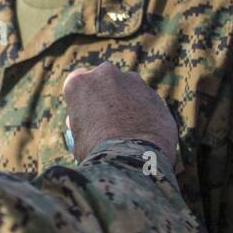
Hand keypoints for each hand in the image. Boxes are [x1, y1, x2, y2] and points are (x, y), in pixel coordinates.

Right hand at [62, 62, 178, 164]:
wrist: (129, 159)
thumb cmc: (95, 152)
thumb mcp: (78, 138)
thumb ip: (82, 123)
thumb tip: (89, 124)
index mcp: (80, 83)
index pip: (77, 81)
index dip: (82, 99)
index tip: (85, 112)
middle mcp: (106, 74)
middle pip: (104, 81)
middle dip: (106, 96)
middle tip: (106, 121)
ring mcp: (133, 82)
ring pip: (127, 90)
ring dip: (127, 104)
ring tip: (127, 132)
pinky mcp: (154, 95)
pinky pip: (146, 103)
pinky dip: (144, 115)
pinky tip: (142, 135)